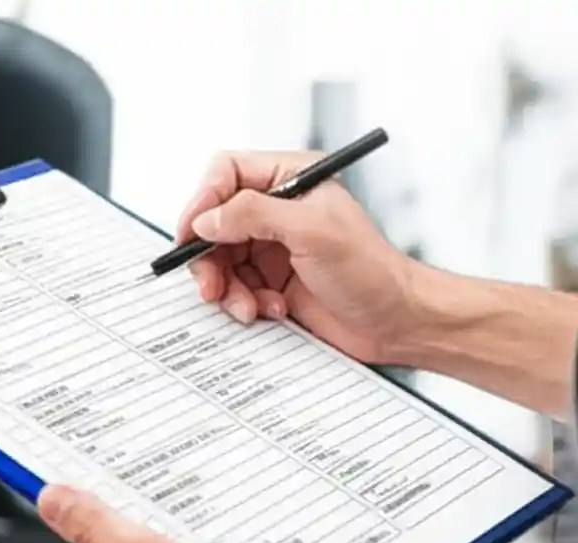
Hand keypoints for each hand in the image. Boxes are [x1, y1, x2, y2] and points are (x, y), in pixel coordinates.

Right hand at [177, 151, 426, 364]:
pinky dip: (243, 302)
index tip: (192, 233)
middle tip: (211, 284)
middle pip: (214, 222)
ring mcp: (272, 246)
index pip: (226, 173)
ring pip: (219, 259)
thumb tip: (208, 217)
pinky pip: (234, 287)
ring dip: (226, 287)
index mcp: (291, 180)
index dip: (203, 201)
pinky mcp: (271, 280)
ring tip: (246, 305)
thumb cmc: (373, 272)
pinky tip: (269, 309)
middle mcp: (278, 210)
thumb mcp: (312, 231)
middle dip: (208, 257)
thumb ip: (254, 214)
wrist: (396, 323)